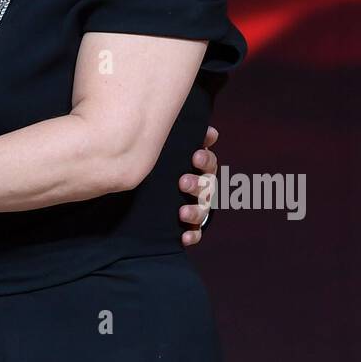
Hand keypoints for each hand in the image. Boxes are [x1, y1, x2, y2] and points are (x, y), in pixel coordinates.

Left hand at [177, 125, 218, 246]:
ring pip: (203, 210)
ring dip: (195, 211)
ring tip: (182, 212)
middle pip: (207, 185)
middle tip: (183, 182)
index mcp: (198, 169)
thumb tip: (191, 125)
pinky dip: (192, 236)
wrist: (151, 198)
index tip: (195, 156)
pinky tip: (184, 236)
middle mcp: (202, 188)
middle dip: (197, 184)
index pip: (208, 162)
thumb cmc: (165, 168)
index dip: (205, 159)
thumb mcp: (168, 152)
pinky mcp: (191, 227)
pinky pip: (197, 233)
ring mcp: (197, 207)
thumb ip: (174, 138)